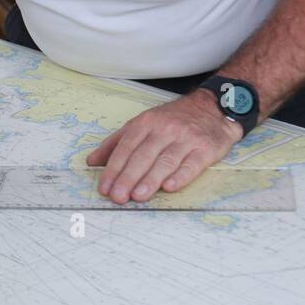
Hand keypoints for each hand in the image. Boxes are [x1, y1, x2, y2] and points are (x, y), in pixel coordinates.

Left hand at [86, 88, 242, 203]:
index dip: (114, 168)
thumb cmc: (173, 119)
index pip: (126, 147)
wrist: (212, 108)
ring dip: (150, 179)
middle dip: (128, 177)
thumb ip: (117, 142)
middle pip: (143, 155)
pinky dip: (180, 176)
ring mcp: (186, 139)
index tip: (105, 187)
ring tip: (138, 196)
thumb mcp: (142, 123)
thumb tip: (92, 161)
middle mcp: (165, 129)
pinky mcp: (205, 149)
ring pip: (165, 161)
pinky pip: (192, 164)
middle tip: (117, 196)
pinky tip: (169, 187)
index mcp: (146, 123)